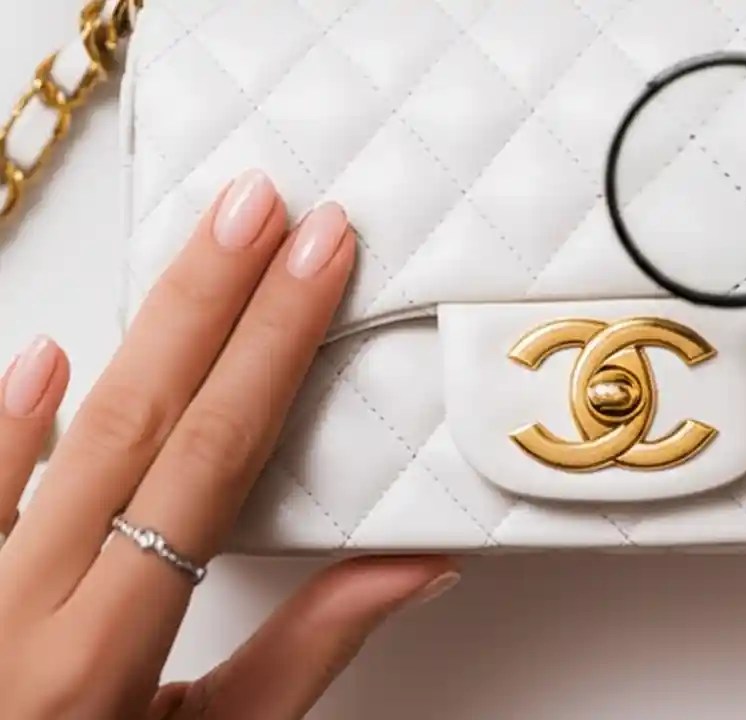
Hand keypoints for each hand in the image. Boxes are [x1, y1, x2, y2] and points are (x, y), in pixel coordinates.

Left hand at [0, 170, 458, 718]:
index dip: (273, 346)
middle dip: (209, 298)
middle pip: (134, 418)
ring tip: (199, 242)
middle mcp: (21, 608)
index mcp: (108, 652)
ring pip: (46, 435)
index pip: (210, 459)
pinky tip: (45, 356)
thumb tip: (413, 563)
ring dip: (128, 332)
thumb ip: (306, 656)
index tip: (318, 258)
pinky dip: (1, 421)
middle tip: (262, 204)